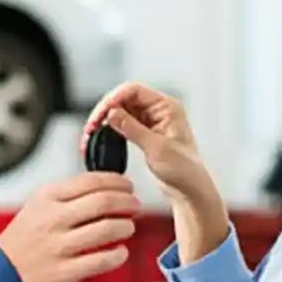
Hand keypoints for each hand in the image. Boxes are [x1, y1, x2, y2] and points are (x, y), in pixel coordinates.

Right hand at [0, 172, 139, 281]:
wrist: (0, 272)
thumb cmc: (24, 238)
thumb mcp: (38, 205)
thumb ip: (68, 196)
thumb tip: (106, 188)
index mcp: (47, 198)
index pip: (90, 181)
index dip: (117, 181)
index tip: (127, 185)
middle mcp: (53, 219)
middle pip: (103, 202)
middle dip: (127, 202)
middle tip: (135, 205)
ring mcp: (59, 246)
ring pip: (106, 230)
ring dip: (125, 227)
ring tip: (128, 227)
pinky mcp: (65, 271)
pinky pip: (101, 260)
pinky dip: (118, 255)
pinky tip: (121, 252)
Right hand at [80, 81, 213, 202]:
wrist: (189, 190)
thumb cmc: (184, 171)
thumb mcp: (156, 148)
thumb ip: (133, 129)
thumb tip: (112, 113)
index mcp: (167, 107)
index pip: (134, 90)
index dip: (114, 99)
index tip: (101, 113)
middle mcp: (159, 110)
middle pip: (125, 98)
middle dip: (106, 109)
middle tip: (92, 125)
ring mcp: (151, 121)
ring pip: (121, 110)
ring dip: (106, 119)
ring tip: (93, 132)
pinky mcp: (144, 132)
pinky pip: (123, 123)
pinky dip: (111, 128)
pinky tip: (102, 136)